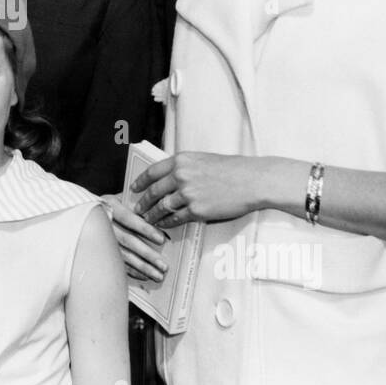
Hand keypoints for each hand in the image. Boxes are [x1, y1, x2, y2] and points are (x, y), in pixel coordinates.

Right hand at [101, 193, 167, 283]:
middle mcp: (103, 222)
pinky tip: (144, 276)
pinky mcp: (99, 251)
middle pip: (126, 240)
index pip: (128, 218)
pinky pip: (116, 263)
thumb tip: (158, 213)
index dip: (145, 229)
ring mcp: (99, 238)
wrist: (83, 212)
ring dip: (141, 266)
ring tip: (158, 275)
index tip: (161, 239)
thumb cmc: (109, 205)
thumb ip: (135, 204)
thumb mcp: (119, 198)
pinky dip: (131, 271)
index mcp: (109, 205)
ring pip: (122, 255)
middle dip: (147, 254)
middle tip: (163, 265)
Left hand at [130, 152, 263, 226]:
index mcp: (181, 161)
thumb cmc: (232, 169)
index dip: (140, 181)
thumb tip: (170, 178)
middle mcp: (181, 176)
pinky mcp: (197, 210)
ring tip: (147, 220)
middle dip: (143, 202)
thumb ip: (185, 168)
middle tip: (137, 208)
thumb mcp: (203, 160)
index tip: (134, 188)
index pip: (152, 172)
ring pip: (162, 207)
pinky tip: (164, 224)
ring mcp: (188, 194)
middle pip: (154, 192)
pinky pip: (176, 218)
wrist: (251, 181)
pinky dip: (167, 223)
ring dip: (152, 215)